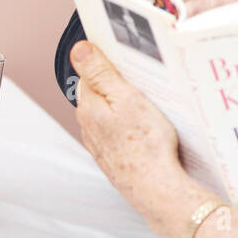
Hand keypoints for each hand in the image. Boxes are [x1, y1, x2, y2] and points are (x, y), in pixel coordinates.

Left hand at [71, 41, 203, 237]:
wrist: (157, 188)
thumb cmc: (146, 144)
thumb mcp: (127, 98)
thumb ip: (101, 73)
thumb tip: (80, 49)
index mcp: (88, 107)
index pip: (90, 74)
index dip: (110, 65)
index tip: (130, 62)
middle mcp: (88, 126)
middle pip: (100, 94)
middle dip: (118, 86)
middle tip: (145, 83)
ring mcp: (100, 144)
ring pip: (109, 114)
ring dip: (124, 107)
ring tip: (150, 107)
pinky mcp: (113, 157)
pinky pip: (118, 132)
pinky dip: (129, 127)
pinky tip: (147, 130)